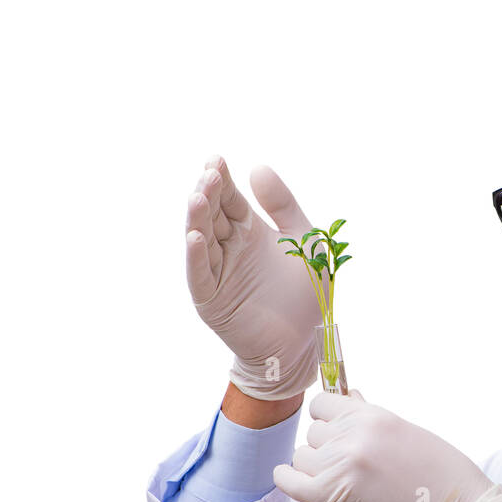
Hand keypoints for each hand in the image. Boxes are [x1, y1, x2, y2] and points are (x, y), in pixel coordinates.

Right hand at [185, 156, 323, 399]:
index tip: (216, 159)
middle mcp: (230, 247)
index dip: (222, 180)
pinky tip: (195, 237)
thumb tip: (258, 168)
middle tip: (209, 173)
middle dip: (209, 193)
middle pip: (214, 214)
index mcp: (250, 231)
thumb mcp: (305, 242)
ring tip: (197, 197)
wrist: (304, 342)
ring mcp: (218, 271)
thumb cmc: (306, 294)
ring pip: (202, 240)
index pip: (230, 199)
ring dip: (198, 219)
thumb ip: (284, 206)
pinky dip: (196, 256)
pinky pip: (201, 274)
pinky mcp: (212, 298)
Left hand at [272, 389, 501, 501]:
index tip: (338, 432)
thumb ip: (372, 417)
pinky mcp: (330, 498)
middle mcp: (353, 436)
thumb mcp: (409, 433)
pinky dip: (289, 480)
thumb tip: (350, 396)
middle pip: (314, 433)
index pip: (324, 404)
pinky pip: (289, 481)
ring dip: (315, 467)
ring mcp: (340, 466)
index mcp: (373, 417)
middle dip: (327, 447)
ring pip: (302, 457)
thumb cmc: (444, 477)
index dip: (329, 419)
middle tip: (350, 466)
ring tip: (340, 481)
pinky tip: (297, 482)